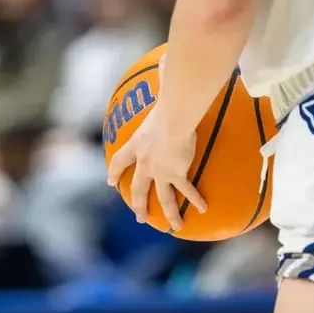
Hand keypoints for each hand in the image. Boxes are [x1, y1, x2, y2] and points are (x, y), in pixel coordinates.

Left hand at [105, 104, 206, 229]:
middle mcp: (145, 163)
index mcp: (135, 146)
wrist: (173, 120)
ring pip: (163, 198)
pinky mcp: (177, 174)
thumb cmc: (165, 108)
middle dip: (139, 205)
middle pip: (139, 189)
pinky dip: (196, 200)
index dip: (114, 172)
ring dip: (169, 214)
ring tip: (175, 226)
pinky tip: (202, 209)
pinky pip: (187, 190)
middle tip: (140, 218)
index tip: (111, 182)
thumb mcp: (154, 110)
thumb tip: (163, 87)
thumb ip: (158, 108)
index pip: (119, 161)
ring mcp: (160, 172)